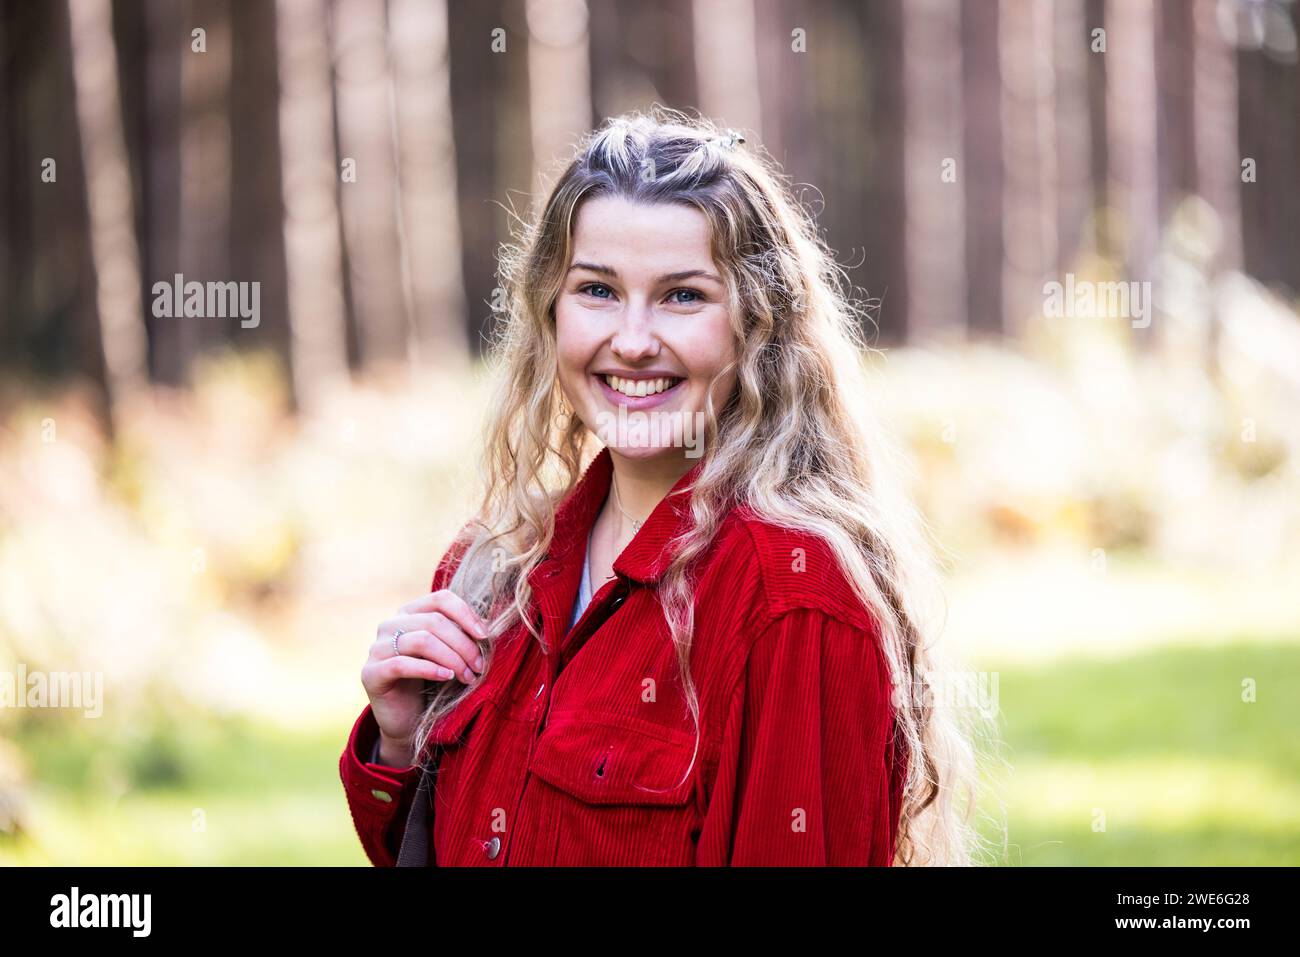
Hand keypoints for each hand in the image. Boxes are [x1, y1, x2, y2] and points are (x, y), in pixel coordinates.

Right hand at [361, 589, 488, 766]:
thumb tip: (488, 625)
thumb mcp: (448, 653)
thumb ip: (461, 635)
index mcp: (409, 613)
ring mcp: (377, 648)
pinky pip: (402, 664)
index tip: (485, 636)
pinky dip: (430, 669)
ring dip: (452, 658)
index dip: (466, 614)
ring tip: (468, 676)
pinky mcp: (371, 673)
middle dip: (463, 644)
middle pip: (434, 621)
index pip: (440, 599)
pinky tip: (447, 677)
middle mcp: (389, 625)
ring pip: (422, 640)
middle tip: (479, 666)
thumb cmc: (432, 682)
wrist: (407, 719)